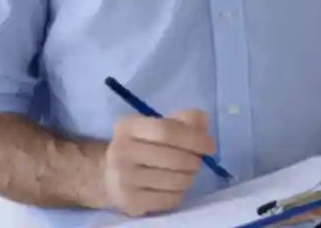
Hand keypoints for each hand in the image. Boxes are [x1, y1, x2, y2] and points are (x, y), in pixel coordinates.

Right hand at [100, 109, 214, 216]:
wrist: (110, 175)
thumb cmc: (143, 145)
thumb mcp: (159, 125)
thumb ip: (184, 120)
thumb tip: (203, 123)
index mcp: (129, 126)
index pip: (167, 130)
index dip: (194, 138)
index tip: (211, 146)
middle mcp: (121, 151)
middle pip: (173, 158)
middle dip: (194, 160)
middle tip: (198, 162)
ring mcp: (123, 177)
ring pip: (173, 180)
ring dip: (189, 178)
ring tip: (187, 174)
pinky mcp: (129, 200)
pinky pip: (168, 199)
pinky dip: (180, 193)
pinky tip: (175, 187)